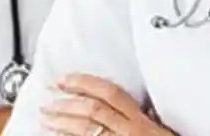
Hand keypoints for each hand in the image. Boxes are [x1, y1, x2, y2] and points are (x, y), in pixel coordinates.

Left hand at [39, 74, 172, 135]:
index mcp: (142, 122)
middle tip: (48, 99)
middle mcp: (131, 132)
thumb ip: (146, 118)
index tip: (65, 79)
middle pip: (93, 110)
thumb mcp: (163, 130)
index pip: (110, 93)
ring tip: (46, 118)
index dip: (84, 83)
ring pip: (86, 129)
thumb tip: (139, 108)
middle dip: (66, 103)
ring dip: (61, 123)